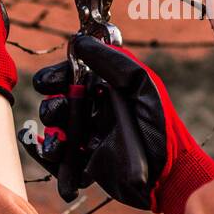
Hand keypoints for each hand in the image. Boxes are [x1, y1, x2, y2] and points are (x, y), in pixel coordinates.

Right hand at [21, 34, 213, 213]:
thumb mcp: (141, 84)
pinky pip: (59, 164)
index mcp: (105, 89)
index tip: (45, 84)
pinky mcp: (86, 165)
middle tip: (58, 116)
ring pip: (54, 135)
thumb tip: (79, 42)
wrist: (167, 171)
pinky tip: (58, 163)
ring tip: (60, 146)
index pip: (69, 78)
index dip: (53, 79)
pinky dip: (52, 164)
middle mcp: (93, 112)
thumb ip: (112, 61)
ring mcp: (88, 139)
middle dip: (51, 110)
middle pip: (56, 106)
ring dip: (51, 138)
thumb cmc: (159, 123)